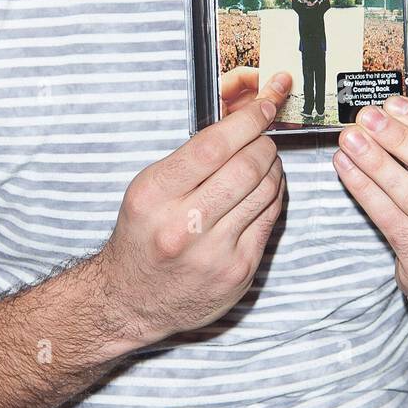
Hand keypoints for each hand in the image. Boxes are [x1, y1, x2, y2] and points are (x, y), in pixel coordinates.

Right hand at [93, 75, 291, 349]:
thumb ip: (189, 161)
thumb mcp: (148, 190)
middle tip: (266, 136)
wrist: (133, 299)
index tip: (264, 107)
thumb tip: (239, 123)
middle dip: (265, 143)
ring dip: (274, 168)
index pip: (213, 146)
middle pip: (246, 168)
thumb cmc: (142, 236)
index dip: (247, 121)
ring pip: (265, 192)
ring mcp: (213, 252)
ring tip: (267, 161)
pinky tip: (266, 189)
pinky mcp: (238, 271)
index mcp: (154, 195)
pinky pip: (269, 220)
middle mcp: (182, 225)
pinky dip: (274, 197)